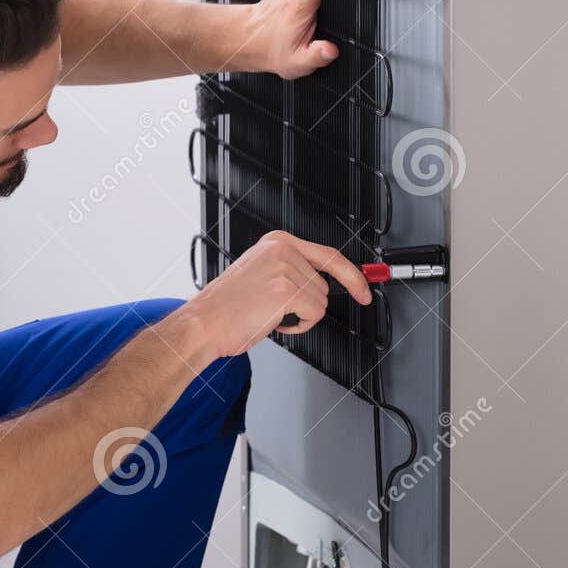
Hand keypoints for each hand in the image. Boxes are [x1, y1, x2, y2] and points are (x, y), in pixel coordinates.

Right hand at [178, 231, 371, 358]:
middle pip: (325, 284)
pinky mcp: (287, 290)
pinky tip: (274, 321)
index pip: (329, 255)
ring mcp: (285, 268)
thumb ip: (292, 271)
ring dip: (301, 316)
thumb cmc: (226, 307)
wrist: (203, 324)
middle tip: (282, 311)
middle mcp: (282, 250)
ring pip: (321, 302)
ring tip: (270, 315)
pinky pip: (314, 314)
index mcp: (277, 242)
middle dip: (309, 305)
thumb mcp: (260, 274)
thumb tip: (324, 284)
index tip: (365, 290)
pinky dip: (300, 325)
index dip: (352, 275)